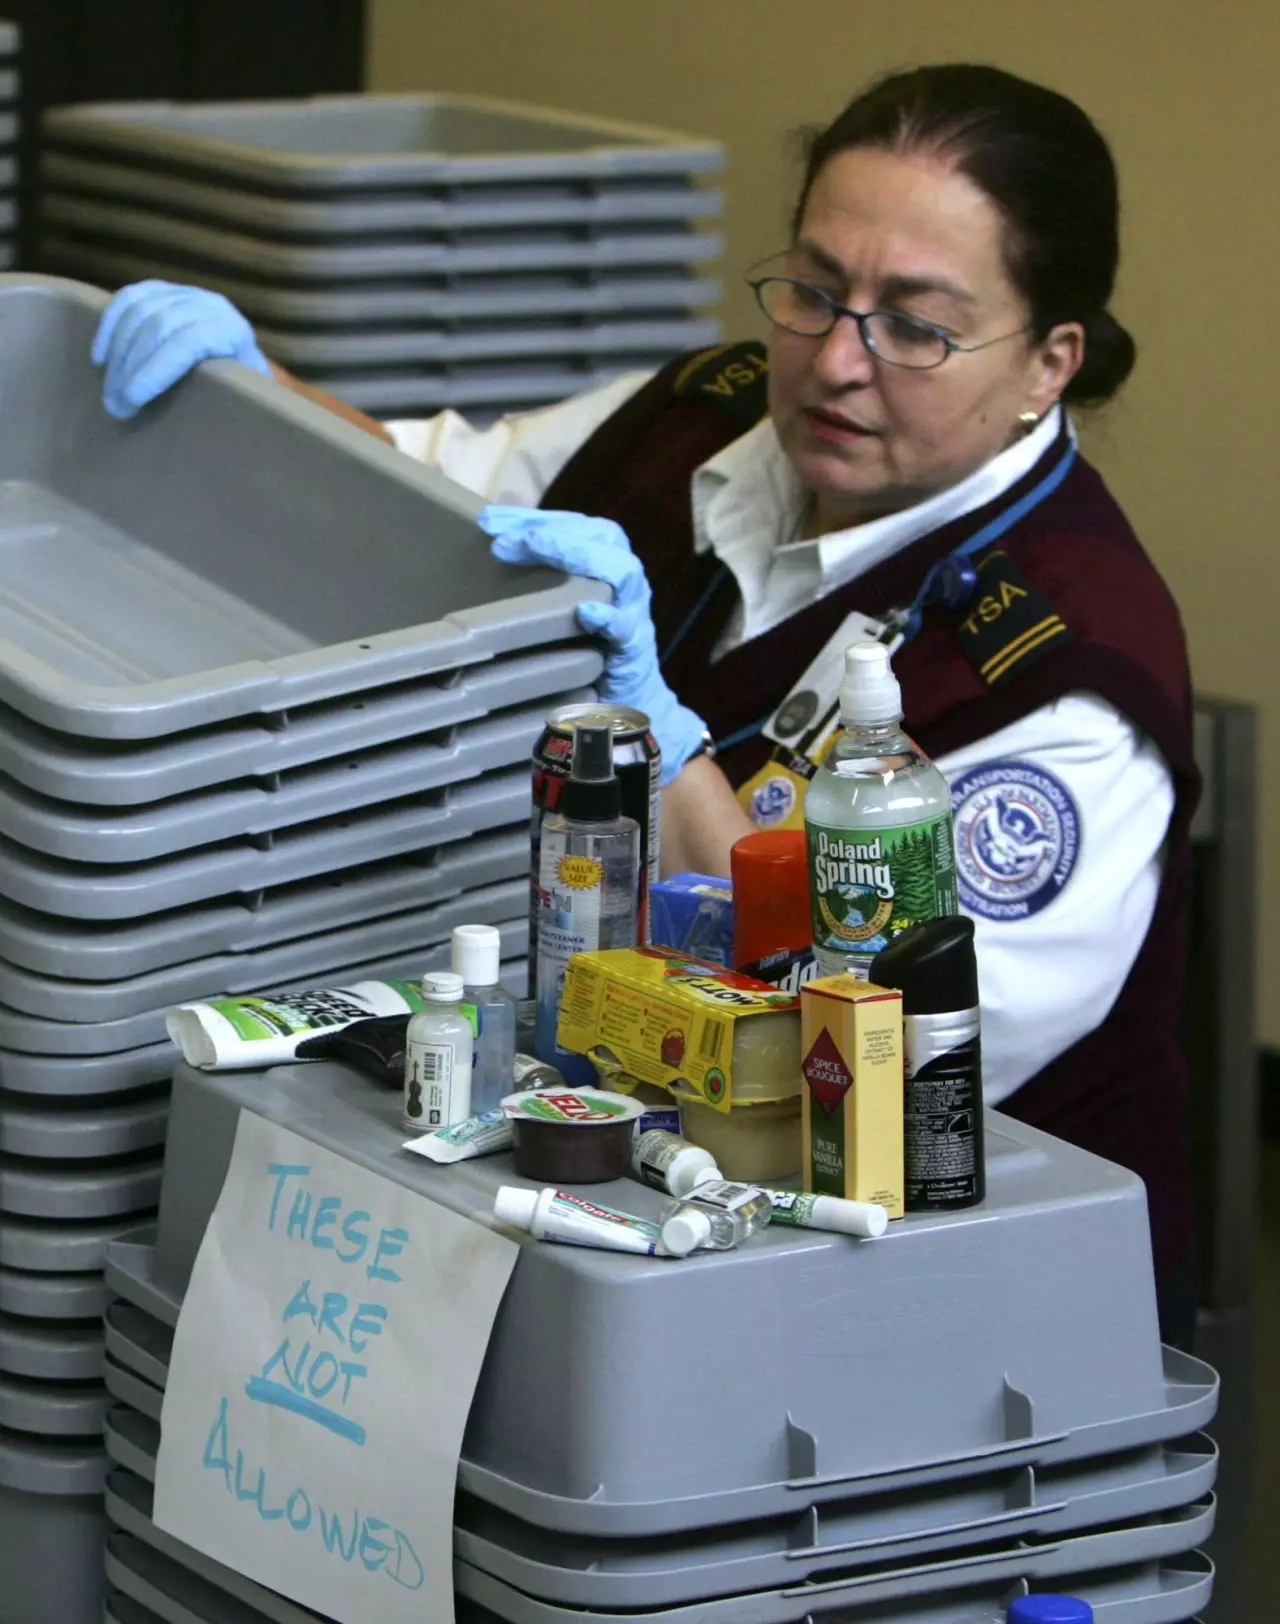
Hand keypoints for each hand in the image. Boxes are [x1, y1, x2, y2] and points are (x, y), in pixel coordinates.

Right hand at [92, 280, 271, 419]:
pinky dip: (108, 328)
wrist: (238, 365)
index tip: (131, 401)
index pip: (190, 340)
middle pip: (159, 325)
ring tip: (110, 391)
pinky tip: (99, 358)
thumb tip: (209, 449)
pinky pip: (126, 300)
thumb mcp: (245, 405)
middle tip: (115, 406)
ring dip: (117, 354)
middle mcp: (210, 305)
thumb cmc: (241, 397)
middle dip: (131, 367)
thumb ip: (231, 410)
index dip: (156, 369)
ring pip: (139, 312)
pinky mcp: (160, 291)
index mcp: (233, 332)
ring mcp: (184, 294)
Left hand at [479, 505, 707, 784]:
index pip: (578, 527)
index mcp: (607, 572)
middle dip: (552, 528)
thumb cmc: (589, 662)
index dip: (537, 516)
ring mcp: (634, 618)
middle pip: (602, 537)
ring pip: (622, 572)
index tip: (490, 518)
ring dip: (577, 555)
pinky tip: (587, 611)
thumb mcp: (560, 619)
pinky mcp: (636, 656)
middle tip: (502, 538)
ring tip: (536, 549)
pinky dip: (610, 618)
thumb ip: (536, 592)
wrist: (630, 717)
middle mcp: (625, 588)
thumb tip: (483, 566)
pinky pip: (628, 630)